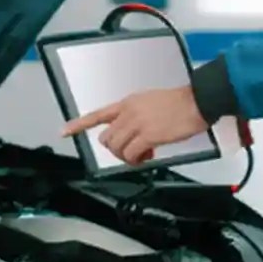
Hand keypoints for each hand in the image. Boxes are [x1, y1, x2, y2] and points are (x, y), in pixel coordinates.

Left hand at [61, 85, 208, 165]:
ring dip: (127, 157)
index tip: (65, 131)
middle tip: (133, 152)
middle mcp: (129, 112)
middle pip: (107, 138)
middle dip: (116, 149)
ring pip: (116, 148)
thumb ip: (137, 116)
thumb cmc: (181, 102)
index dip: (78, 124)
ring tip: (143, 155)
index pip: (98, 114)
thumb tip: (134, 135)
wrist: (198, 100)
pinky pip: (131, 154)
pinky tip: (148, 156)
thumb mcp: (151, 102)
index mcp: (128, 102)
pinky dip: (137, 160)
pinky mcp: (148, 134)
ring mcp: (137, 123)